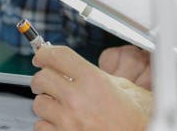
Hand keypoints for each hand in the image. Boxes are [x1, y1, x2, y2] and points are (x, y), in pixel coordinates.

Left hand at [31, 45, 151, 129]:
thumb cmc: (137, 118)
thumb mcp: (124, 87)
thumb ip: (98, 76)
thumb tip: (76, 69)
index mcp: (93, 80)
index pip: (57, 56)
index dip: (44, 53)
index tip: (41, 55)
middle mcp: (77, 99)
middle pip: (41, 78)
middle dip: (43, 78)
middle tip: (50, 81)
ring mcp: (68, 121)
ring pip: (39, 104)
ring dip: (47, 102)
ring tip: (60, 104)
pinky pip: (40, 126)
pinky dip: (47, 123)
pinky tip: (61, 121)